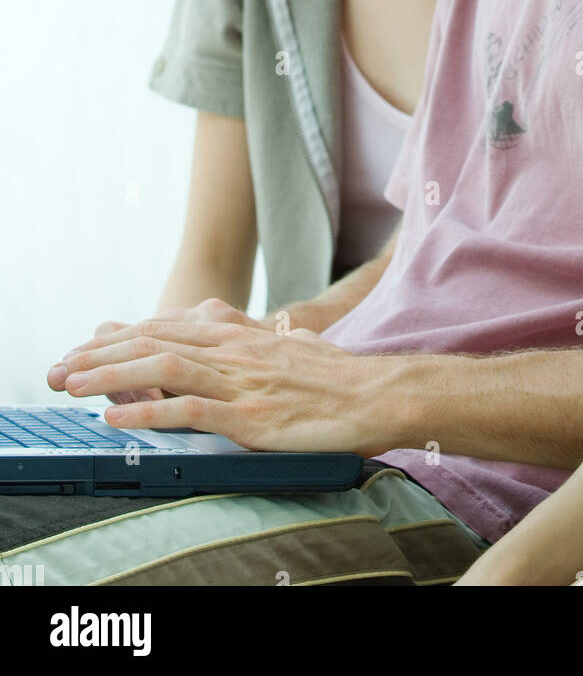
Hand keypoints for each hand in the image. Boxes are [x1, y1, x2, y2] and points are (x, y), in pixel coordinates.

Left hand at [46, 317, 385, 452]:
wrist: (375, 394)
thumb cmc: (333, 374)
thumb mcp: (283, 341)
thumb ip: (242, 328)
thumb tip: (207, 311)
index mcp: (239, 334)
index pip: (166, 326)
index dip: (121, 335)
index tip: (85, 343)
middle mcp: (234, 350)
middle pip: (154, 341)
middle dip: (99, 354)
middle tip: (60, 368)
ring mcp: (241, 381)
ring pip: (163, 368)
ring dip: (110, 377)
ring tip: (72, 386)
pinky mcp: (250, 416)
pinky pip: (190, 410)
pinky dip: (148, 412)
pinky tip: (118, 418)